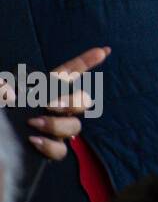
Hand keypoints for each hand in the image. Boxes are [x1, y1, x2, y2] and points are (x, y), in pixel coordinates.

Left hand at [12, 46, 109, 160]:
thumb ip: (1, 91)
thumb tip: (7, 87)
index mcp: (42, 93)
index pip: (69, 74)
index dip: (86, 62)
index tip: (104, 51)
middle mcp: (53, 111)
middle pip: (81, 102)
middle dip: (72, 102)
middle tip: (50, 106)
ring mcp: (53, 131)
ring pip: (75, 126)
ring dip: (57, 124)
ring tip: (34, 124)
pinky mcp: (48, 151)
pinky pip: (62, 149)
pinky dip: (50, 145)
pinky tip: (35, 141)